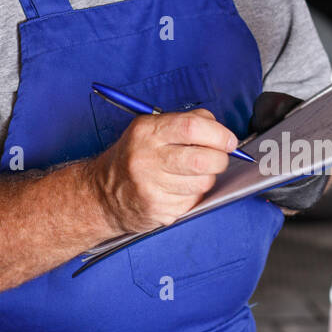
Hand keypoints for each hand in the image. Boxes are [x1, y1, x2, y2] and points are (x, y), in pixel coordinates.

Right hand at [90, 108, 239, 234]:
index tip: (228, 140)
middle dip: (220, 159)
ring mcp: (151, 187)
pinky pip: (193, 200)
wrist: (103, 193)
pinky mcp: (159, 209)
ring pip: (202, 182)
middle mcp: (146, 158)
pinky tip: (178, 188)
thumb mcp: (150, 128)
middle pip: (201, 159)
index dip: (218, 134)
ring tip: (193, 173)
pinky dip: (193, 194)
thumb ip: (185, 122)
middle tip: (219, 157)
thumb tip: (219, 130)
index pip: (191, 127)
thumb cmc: (134, 156)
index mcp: (147, 132)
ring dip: (207, 178)